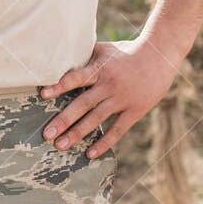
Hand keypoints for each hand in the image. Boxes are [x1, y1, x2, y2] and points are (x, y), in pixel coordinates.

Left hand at [39, 37, 180, 158]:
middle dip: (63, 120)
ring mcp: (122, 99)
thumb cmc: (126, 51)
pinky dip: (103, 143)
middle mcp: (109, 85)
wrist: (160, 54)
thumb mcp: (104, 49)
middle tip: (46, 134)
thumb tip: (59, 59)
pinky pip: (117, 130)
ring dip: (77, 134)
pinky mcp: (135, 110)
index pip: (76, 77)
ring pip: (96, 119)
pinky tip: (89, 154)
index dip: (59, 85)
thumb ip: (84, 57)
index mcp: (100, 68)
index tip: (43, 95)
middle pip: (83, 104)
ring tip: (60, 146)